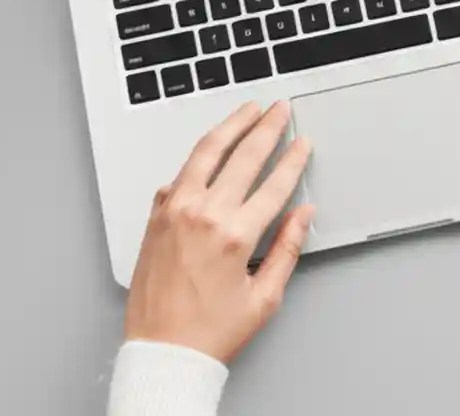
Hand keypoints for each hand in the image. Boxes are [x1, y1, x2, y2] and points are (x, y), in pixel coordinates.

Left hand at [124, 102, 314, 363]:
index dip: (294, 159)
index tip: (303, 143)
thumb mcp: (264, 297)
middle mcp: (203, 215)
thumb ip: (287, 249)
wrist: (162, 350)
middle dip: (267, 128)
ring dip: (230, 126)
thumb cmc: (209, 331)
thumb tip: (302, 216)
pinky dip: (198, 155)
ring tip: (247, 109)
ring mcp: (175, 211)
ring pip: (206, 153)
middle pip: (243, 157)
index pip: (274, 184)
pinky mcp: (157, 216)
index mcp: (235, 235)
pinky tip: (210, 147)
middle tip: (279, 110)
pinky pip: (180, 174)